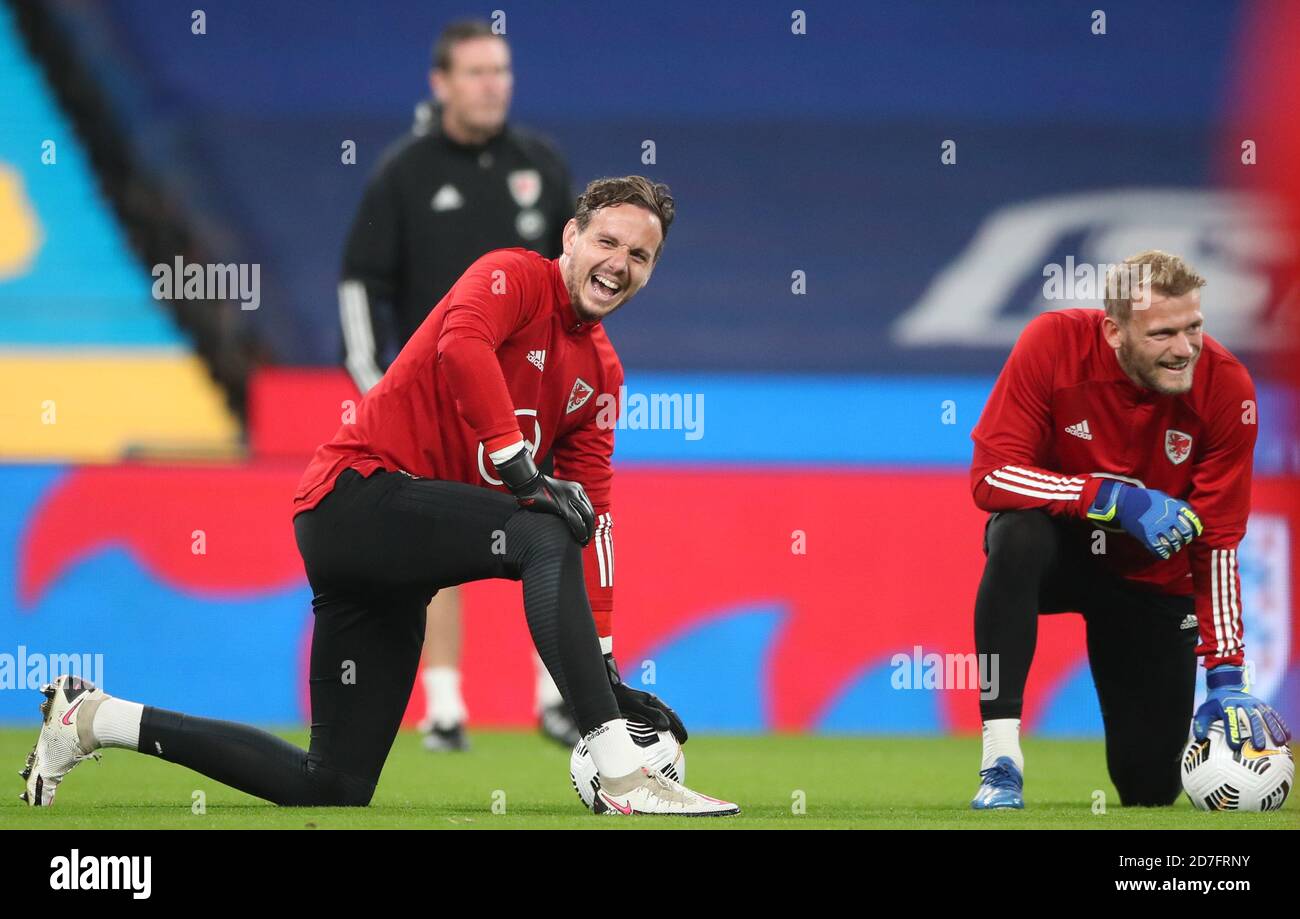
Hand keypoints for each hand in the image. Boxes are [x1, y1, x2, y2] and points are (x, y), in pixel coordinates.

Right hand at [495, 447, 594, 545]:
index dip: (590, 521)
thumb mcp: (558, 493)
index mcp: (576, 488)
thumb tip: (571, 519)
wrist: (528, 483)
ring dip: (587, 532)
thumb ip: (566, 502)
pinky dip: (580, 531)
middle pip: (590, 513)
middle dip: (591, 528)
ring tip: (583, 542)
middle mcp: (576, 491)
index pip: (588, 507)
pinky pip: (577, 521)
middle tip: (587, 540)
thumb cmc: (539, 491)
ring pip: (586, 517)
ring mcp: (570, 497)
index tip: (587, 532)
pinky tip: (580, 538)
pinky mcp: (562, 505)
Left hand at [605, 654, 687, 744]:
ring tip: (668, 741)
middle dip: (675, 728)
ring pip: (657, 718)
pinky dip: (653, 728)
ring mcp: (640, 704)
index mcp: (651, 701)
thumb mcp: (634, 705)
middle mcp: (648, 702)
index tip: (684, 740)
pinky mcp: (631, 708)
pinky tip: (647, 738)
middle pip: (666, 716)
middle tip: (681, 742)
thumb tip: (666, 727)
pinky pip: (646, 720)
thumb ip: (649, 714)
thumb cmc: (616, 697)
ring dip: (665, 728)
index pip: (670, 715)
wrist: (601, 687)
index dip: (679, 728)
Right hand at [1086, 480, 1200, 558]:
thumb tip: (1187, 511)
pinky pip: (1160, 550)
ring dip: (1174, 547)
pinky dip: (1163, 554)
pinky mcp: (1148, 536)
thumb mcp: (1163, 497)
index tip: (1194, 532)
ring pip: (1174, 544)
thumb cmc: (1144, 498)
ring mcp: (1158, 528)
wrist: (1124, 502)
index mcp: (1173, 508)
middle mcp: (1168, 519)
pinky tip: (1164, 553)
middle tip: (1182, 540)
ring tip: (1172, 546)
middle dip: (1185, 539)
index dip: (1195, 529)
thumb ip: (1175, 505)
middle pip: (1185, 535)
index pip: (1192, 522)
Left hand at [1193, 665, 1290, 750]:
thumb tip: (1199, 738)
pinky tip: (1287, 736)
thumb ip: (1201, 723)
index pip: (1230, 719)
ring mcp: (1254, 703)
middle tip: (1258, 748)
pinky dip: (1280, 724)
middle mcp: (1242, 703)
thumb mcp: (1204, 710)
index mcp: (1226, 705)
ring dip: (1273, 729)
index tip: (1235, 746)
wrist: (1226, 686)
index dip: (1232, 732)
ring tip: (1279, 743)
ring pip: (1265, 716)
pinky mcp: (1262, 705)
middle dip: (1255, 733)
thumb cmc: (1214, 704)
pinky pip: (1273, 714)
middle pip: (1250, 718)